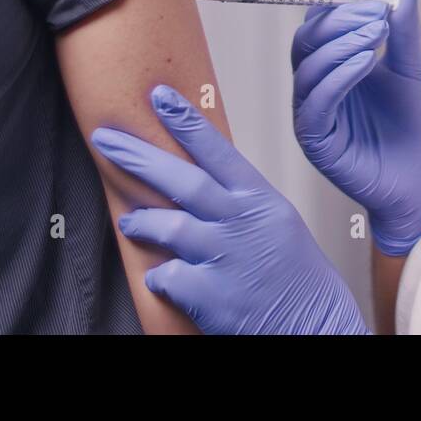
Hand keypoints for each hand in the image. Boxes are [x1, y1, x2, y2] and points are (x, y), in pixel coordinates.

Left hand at [91, 86, 369, 334]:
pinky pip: (167, 275)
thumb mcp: (276, 222)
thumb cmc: (294, 275)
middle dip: (139, 157)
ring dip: (142, 222)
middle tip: (106, 140)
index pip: (218, 151)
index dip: (186, 122)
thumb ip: (237, 199)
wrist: (315, 326)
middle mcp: (244, 225)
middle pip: (183, 182)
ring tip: (130, 222)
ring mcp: (228, 260)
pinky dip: (160, 274)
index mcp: (261, 201)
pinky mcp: (212, 297)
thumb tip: (194, 175)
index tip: (159, 95)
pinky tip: (164, 276)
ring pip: (169, 227)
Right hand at [291, 0, 420, 255]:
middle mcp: (314, 88)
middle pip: (306, 41)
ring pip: (308, 69)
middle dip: (338, 19)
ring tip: (375, 33)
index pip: (319, 24)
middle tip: (376, 12)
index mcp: (331, 68)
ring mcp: (311, 114)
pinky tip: (366, 63)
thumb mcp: (411, 70)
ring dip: (340, 45)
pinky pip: (318, 102)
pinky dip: (339, 77)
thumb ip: (404, 31)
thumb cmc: (412, 128)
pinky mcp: (315, 141)